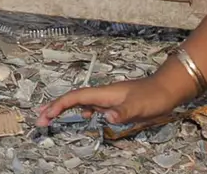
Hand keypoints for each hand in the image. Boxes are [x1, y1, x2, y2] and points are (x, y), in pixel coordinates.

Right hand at [37, 69, 190, 128]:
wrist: (167, 88)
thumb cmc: (153, 96)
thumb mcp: (138, 107)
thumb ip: (122, 112)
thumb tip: (105, 117)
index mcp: (104, 94)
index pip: (75, 98)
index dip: (58, 106)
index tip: (45, 116)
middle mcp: (103, 94)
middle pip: (73, 99)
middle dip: (54, 107)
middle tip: (39, 118)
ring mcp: (108, 98)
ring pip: (80, 102)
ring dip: (65, 108)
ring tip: (52, 115)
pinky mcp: (115, 102)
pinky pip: (92, 105)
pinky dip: (82, 110)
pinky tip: (84, 116)